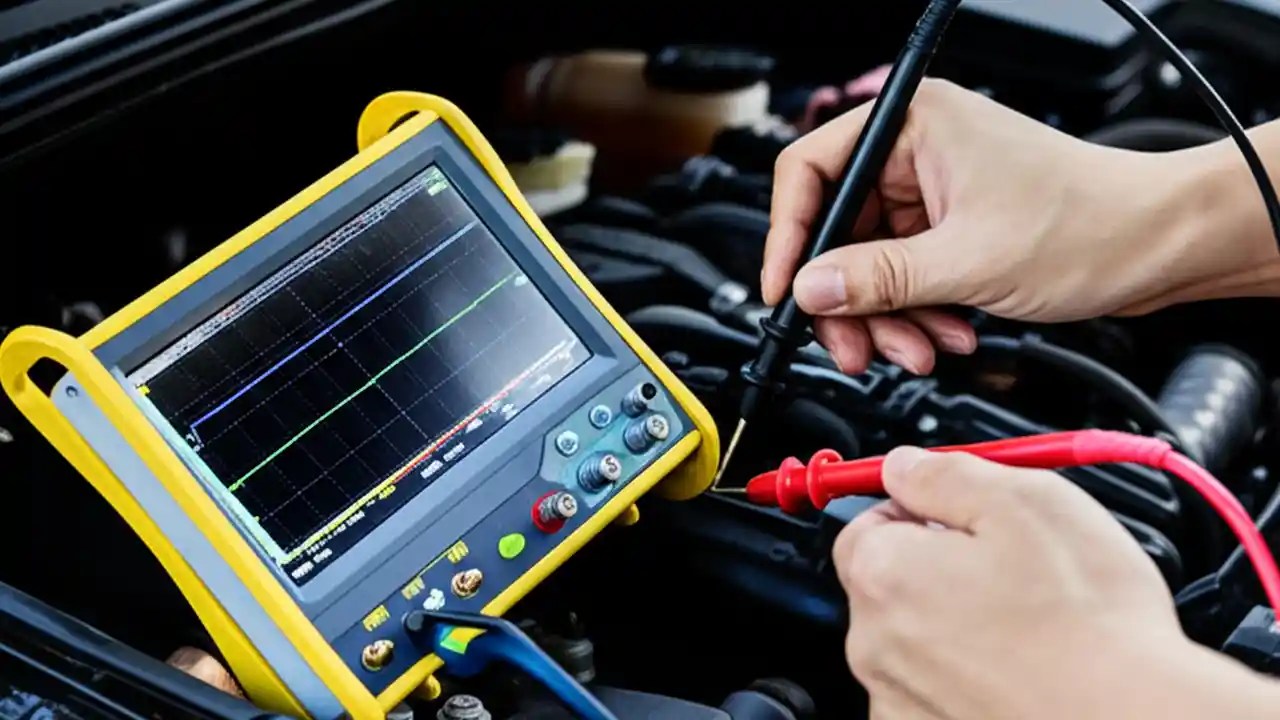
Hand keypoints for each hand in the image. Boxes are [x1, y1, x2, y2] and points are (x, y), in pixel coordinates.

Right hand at [764, 79, 1279, 374]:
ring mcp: (933, 190)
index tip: (787, 291)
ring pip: (869, 261)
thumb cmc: (1092, 222)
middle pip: (837, 229)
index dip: (788, 236)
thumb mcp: (967, 261)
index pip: (810, 171)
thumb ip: (878, 277)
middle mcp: (917, 151)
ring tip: (915, 349)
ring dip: (887, 316)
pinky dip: (915, 312)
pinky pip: (904, 274)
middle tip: (854, 345)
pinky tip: (943, 335)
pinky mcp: (950, 226)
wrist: (1162, 246)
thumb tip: (809, 288)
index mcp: (914, 125)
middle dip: (849, 297)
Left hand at [834, 448, 1279, 718]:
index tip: (960, 514)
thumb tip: (904, 466)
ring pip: (914, 640)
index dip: (918, 510)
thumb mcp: (1026, 502)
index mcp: (884, 574)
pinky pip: (933, 690)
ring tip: (1028, 626)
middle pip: (890, 583)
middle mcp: (874, 644)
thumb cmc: (1090, 624)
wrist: (1136, 719)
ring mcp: (897, 699)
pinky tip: (1019, 671)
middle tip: (1010, 568)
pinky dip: (967, 678)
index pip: (865, 523)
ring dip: (955, 625)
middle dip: (939, 567)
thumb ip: (946, 475)